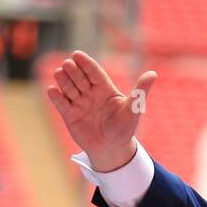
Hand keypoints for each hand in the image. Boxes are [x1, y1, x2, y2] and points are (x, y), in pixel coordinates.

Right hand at [46, 49, 157, 172]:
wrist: (112, 151)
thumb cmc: (124, 130)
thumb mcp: (133, 110)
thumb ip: (140, 91)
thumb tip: (153, 74)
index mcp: (104, 88)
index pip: (93, 71)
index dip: (85, 63)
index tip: (77, 55)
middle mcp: (90, 92)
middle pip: (78, 76)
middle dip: (72, 70)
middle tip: (69, 66)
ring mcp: (78, 103)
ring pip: (67, 86)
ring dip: (63, 79)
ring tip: (60, 74)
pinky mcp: (69, 115)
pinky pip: (60, 103)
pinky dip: (55, 96)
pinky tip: (53, 90)